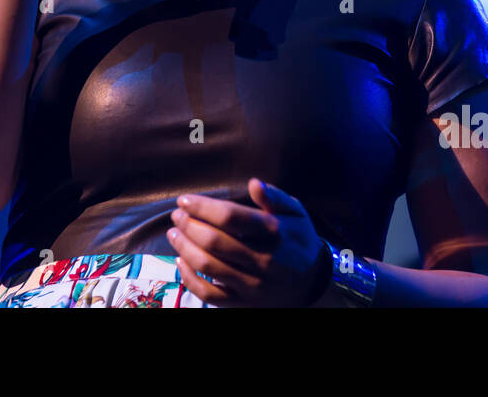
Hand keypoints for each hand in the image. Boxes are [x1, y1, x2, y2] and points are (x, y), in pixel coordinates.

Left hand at [167, 178, 329, 306]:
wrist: (313, 285)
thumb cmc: (299, 241)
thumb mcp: (296, 213)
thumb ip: (275, 197)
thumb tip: (253, 183)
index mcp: (275, 233)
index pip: (231, 217)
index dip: (203, 207)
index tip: (185, 200)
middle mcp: (263, 260)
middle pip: (214, 241)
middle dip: (189, 225)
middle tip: (177, 215)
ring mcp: (252, 284)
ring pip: (208, 266)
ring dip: (184, 247)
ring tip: (173, 233)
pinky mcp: (243, 303)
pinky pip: (209, 295)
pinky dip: (189, 278)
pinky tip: (180, 261)